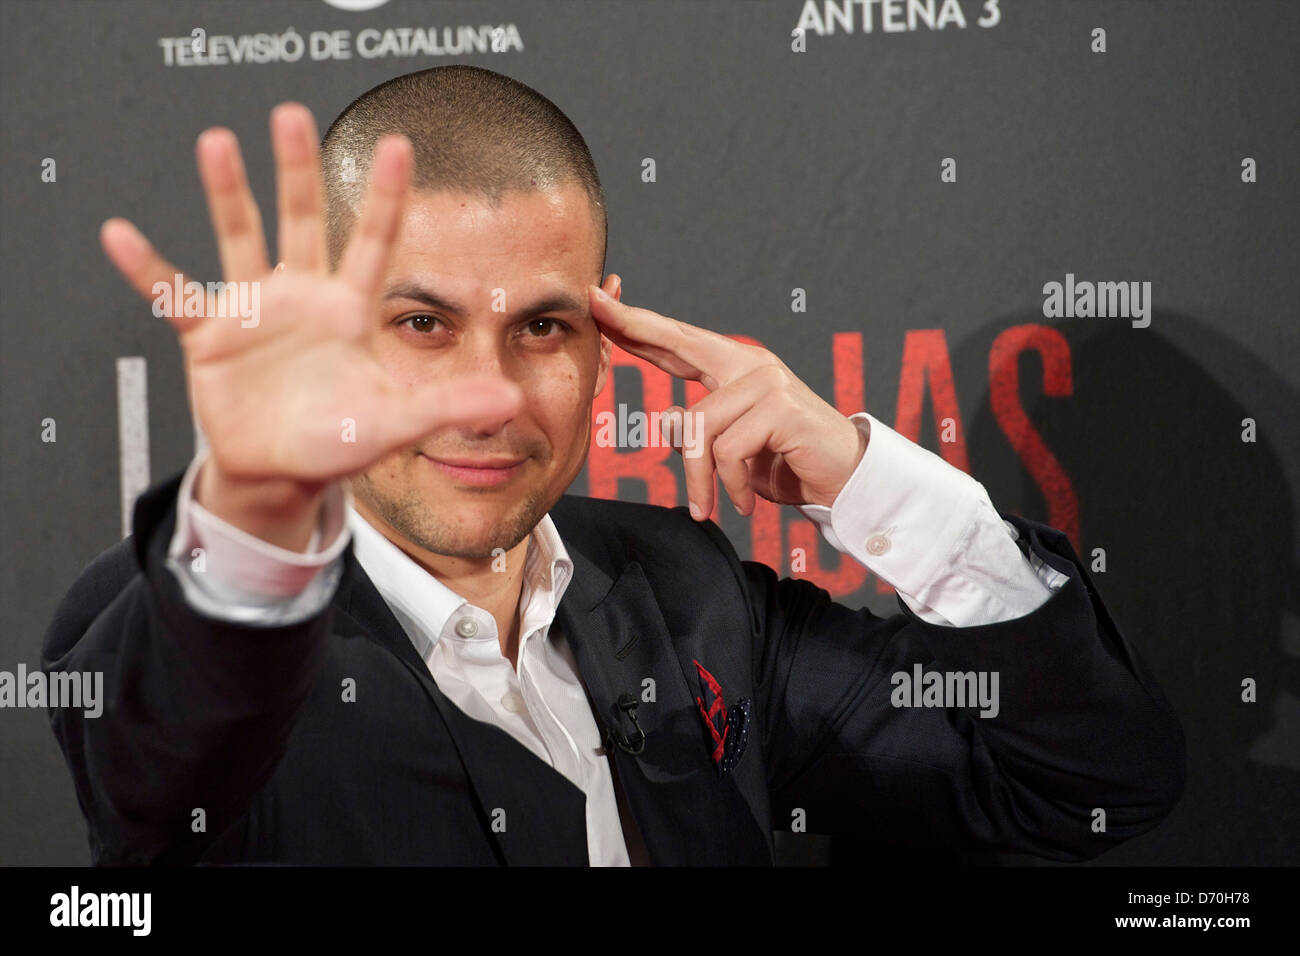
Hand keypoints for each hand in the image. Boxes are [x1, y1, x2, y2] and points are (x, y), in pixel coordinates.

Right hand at [100, 104, 522, 543]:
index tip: (398, 146)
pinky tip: (123, 237)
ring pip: (240, 238)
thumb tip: (510, 400)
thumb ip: (447, 405)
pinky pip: (175, 295)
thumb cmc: (341, 439)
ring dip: (228, 194)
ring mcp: (255, 312)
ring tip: (218, 144)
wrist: (283, 468)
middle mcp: (302, 298)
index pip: (374, 243)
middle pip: (302, 220)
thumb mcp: (396, 423)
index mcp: (350, 311)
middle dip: (298, 169)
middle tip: (291, 115)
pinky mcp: (210, 336)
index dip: (386, 198)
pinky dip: (147, 269)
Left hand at [588, 286, 867, 518]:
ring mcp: (767, 382)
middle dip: (633, 328)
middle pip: (679, 344)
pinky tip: (742, 501)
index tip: (596, 301)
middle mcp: (750, 365)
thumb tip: (664, 419)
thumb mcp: (730, 451)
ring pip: (697, 427)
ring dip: (698, 478)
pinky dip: (729, 485)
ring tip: (708, 505)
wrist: (844, 481)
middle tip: (596, 310)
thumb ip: (697, 431)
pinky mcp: (781, 408)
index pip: (676, 342)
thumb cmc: (786, 463)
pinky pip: (726, 450)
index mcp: (735, 369)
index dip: (636, 323)